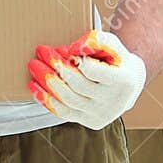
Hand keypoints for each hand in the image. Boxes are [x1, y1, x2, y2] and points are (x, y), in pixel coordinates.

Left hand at [27, 28, 145, 128]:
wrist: (128, 87)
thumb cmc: (117, 61)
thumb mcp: (113, 45)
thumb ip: (97, 40)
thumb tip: (71, 50)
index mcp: (123, 81)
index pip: (92, 70)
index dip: (75, 59)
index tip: (62, 49)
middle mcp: (112, 102)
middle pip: (77, 85)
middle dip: (55, 67)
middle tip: (39, 52)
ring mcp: (100, 114)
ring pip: (67, 100)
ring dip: (46, 83)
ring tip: (34, 66)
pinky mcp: (89, 122)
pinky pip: (64, 112)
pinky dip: (46, 100)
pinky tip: (35, 87)